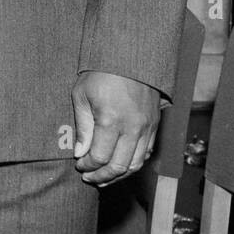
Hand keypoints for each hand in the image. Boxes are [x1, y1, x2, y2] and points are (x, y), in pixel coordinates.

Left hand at [71, 71, 160, 186]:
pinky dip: (133, 164)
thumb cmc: (100, 74)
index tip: (79, 165)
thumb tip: (80, 152)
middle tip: (89, 177)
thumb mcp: (81, 95)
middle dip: (102, 176)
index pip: (100, 156)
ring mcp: (147, 128)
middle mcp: (132, 128)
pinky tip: (121, 165)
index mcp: (111, 120)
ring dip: (119, 175)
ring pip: (136, 164)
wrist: (130, 57)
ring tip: (103, 177)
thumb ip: (82, 127)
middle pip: (119, 166)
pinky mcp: (155, 125)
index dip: (88, 166)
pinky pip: (147, 153)